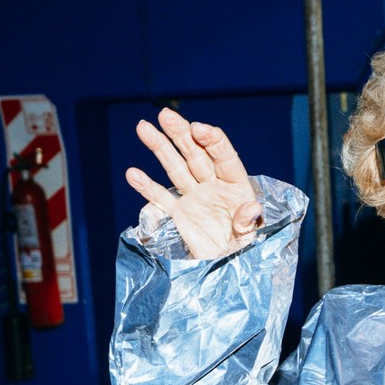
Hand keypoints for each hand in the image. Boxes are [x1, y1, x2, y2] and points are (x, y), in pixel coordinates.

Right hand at [124, 108, 262, 259]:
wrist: (228, 269)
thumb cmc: (245, 251)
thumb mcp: (250, 239)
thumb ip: (247, 223)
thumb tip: (251, 208)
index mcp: (236, 186)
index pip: (224, 156)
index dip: (212, 140)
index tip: (197, 128)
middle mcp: (214, 185)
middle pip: (196, 154)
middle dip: (180, 134)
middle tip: (165, 115)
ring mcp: (195, 197)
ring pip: (176, 167)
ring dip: (160, 147)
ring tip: (143, 127)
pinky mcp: (180, 213)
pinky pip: (161, 197)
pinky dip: (147, 186)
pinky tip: (133, 173)